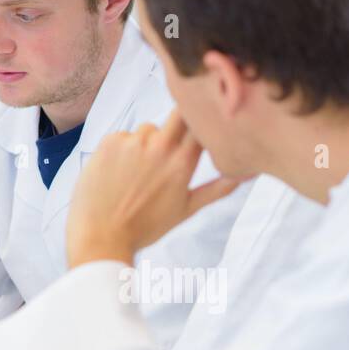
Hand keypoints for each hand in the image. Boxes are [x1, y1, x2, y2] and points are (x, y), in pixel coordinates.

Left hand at [66, 111, 240, 268]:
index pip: (202, 125)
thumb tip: (247, 174)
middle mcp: (159, 147)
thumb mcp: (186, 209)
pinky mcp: (109, 142)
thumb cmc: (146, 227)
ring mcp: (132, 142)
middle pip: (179, 113)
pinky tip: (117, 174)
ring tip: (137, 175)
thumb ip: (218, 188)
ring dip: (147, 144)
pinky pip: (123, 136)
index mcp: (182, 163)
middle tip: (171, 143)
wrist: (102, 236)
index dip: (203, 122)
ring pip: (148, 130)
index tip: (203, 127)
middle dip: (180, 121)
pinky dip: (123, 150)